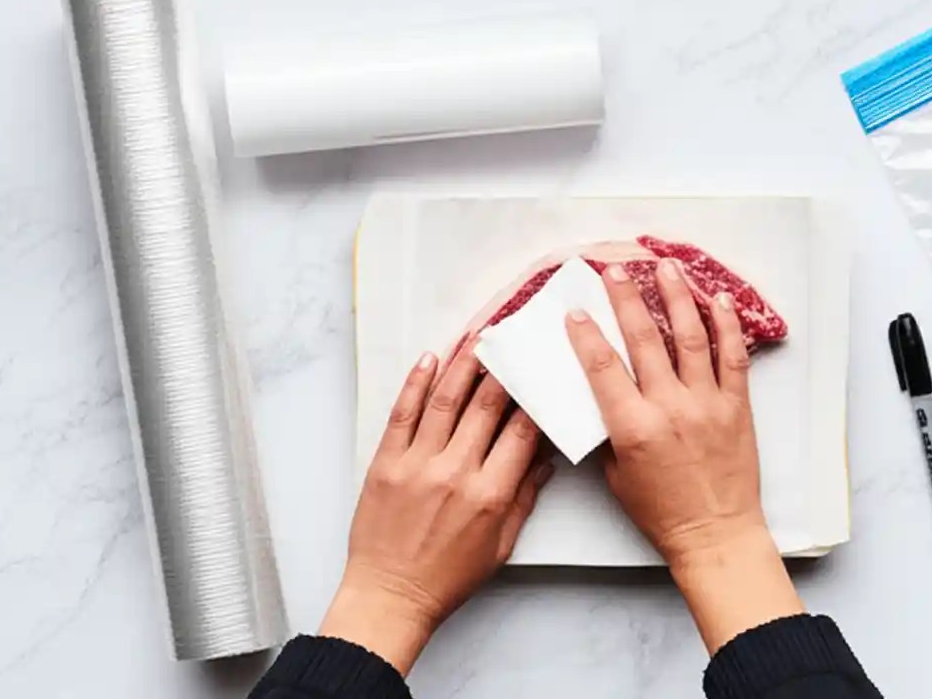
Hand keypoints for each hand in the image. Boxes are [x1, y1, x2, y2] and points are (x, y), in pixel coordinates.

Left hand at [321, 344, 552, 673]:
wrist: (391, 596)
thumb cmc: (447, 577)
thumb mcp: (501, 544)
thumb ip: (525, 497)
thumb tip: (544, 459)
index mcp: (490, 494)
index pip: (521, 431)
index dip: (533, 397)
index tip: (541, 372)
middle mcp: (455, 473)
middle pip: (486, 406)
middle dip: (503, 367)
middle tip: (512, 338)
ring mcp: (418, 465)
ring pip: (446, 401)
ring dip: (464, 362)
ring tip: (477, 334)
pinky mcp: (386, 464)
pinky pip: (403, 414)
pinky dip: (416, 383)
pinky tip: (430, 359)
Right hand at [565, 259, 803, 651]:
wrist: (715, 534)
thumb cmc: (661, 512)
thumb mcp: (616, 476)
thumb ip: (608, 431)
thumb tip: (600, 394)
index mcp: (633, 427)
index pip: (603, 368)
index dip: (586, 335)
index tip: (575, 311)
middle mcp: (670, 408)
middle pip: (644, 340)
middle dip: (626, 299)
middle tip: (616, 270)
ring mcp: (707, 403)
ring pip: (690, 337)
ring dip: (676, 297)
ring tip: (666, 268)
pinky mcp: (737, 406)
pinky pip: (733, 357)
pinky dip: (727, 325)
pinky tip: (719, 299)